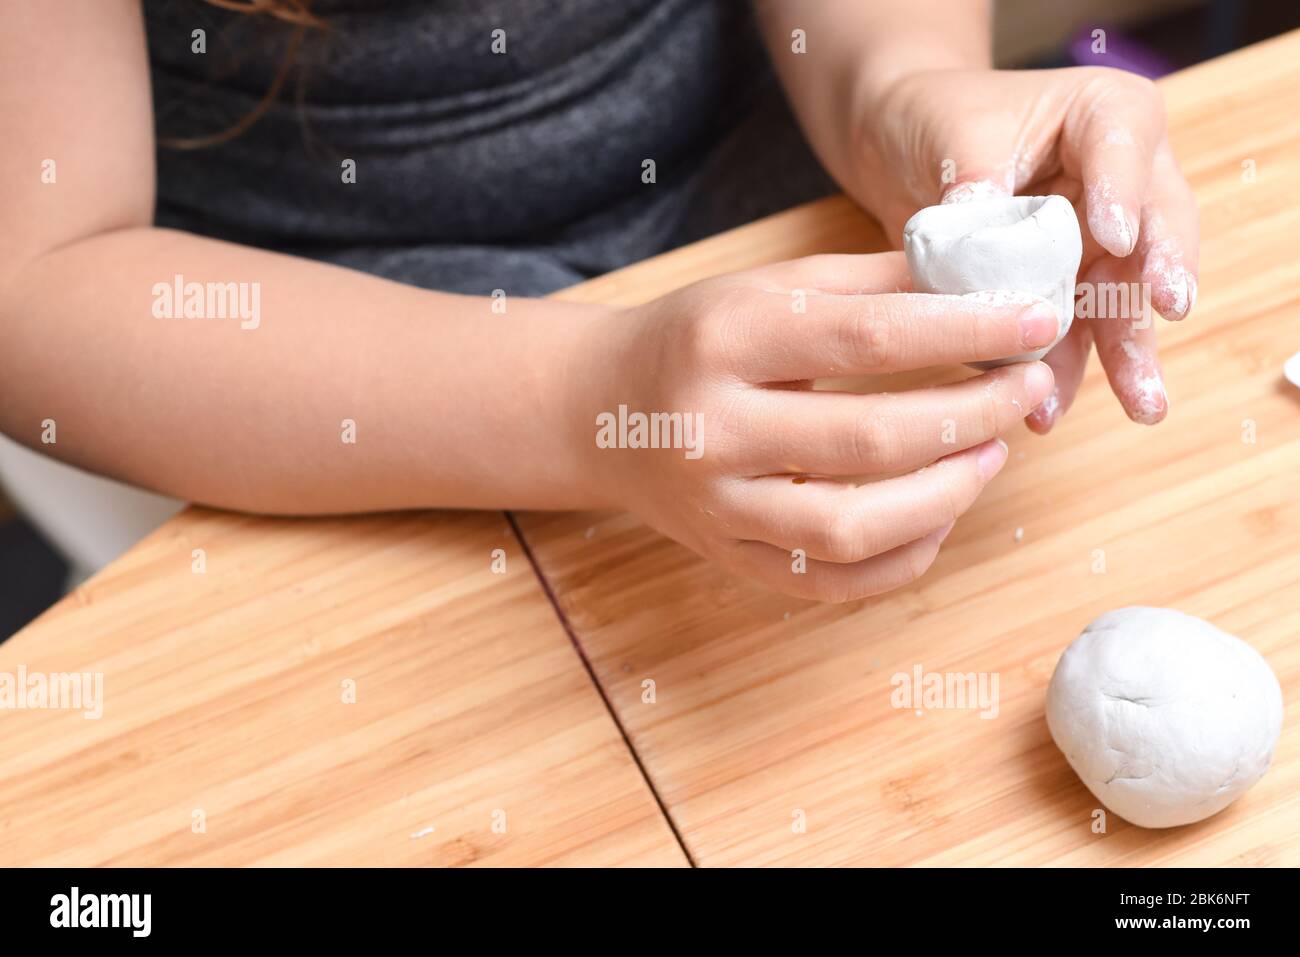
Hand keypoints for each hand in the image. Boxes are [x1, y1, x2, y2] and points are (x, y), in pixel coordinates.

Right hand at [579, 252, 1056, 601]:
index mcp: (723, 339)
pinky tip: (939, 516)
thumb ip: (871, 284)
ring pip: (851, 527)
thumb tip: (984, 285)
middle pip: (869, 439)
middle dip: (973, 415)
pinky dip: (903, 558)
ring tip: (990, 454)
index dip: (965, 332)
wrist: (601, 411)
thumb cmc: (698, 338)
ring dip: (947, 495)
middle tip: (1026, 389)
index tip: (1035, 322)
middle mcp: (711, 428)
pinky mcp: (727, 557)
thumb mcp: (769, 288)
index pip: (866, 338)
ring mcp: (716, 506)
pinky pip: (830, 581)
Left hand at [847, 67, 1198, 430]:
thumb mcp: (957, 135)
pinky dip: (1058, 375)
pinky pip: (1069, 337)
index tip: (1118, 237)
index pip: (1125, 147)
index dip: (1124, 192)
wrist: (906, 151)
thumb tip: (977, 230)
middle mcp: (1123, 183)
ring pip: (1123, 299)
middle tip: (1168, 313)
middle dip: (1160, 278)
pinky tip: (1047, 411)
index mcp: (1106, 116)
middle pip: (1152, 230)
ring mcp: (1100, 245)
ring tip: (1141, 404)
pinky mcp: (1068, 293)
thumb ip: (977, 183)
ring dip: (1128, 354)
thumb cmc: (941, 120)